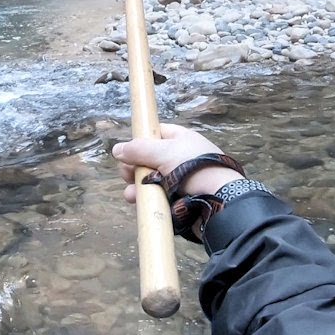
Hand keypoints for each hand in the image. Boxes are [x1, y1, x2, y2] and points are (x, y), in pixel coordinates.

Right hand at [112, 123, 243, 203]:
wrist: (218, 201)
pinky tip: (138, 201)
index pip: (156, 133)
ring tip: (132, 193)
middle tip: (128, 175)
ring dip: (136, 186)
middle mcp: (178, 159)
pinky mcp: (175, 200)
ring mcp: (177, 180)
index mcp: (180, 140)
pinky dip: (145, 198)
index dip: (140, 141)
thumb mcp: (164, 152)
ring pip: (148, 180)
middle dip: (134, 167)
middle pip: (147, 159)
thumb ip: (138, 149)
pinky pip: (154, 196)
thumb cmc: (194, 169)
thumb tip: (117, 149)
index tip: (128, 151)